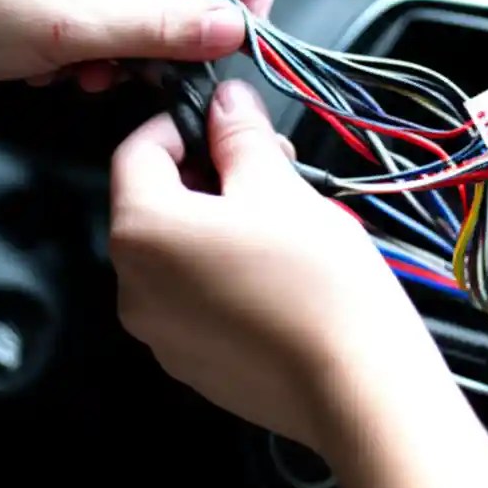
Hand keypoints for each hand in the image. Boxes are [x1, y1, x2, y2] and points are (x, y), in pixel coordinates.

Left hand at [109, 80, 437, 449]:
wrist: (354, 384)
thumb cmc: (318, 281)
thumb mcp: (281, 188)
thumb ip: (240, 137)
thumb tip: (225, 103)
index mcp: (143, 230)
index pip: (137, 152)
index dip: (184, 126)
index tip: (230, 123)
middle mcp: (133, 286)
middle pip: (155, 208)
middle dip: (209, 180)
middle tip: (274, 174)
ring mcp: (159, 335)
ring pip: (177, 258)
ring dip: (218, 230)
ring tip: (285, 231)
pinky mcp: (191, 367)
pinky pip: (195, 305)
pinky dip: (225, 280)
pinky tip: (279, 282)